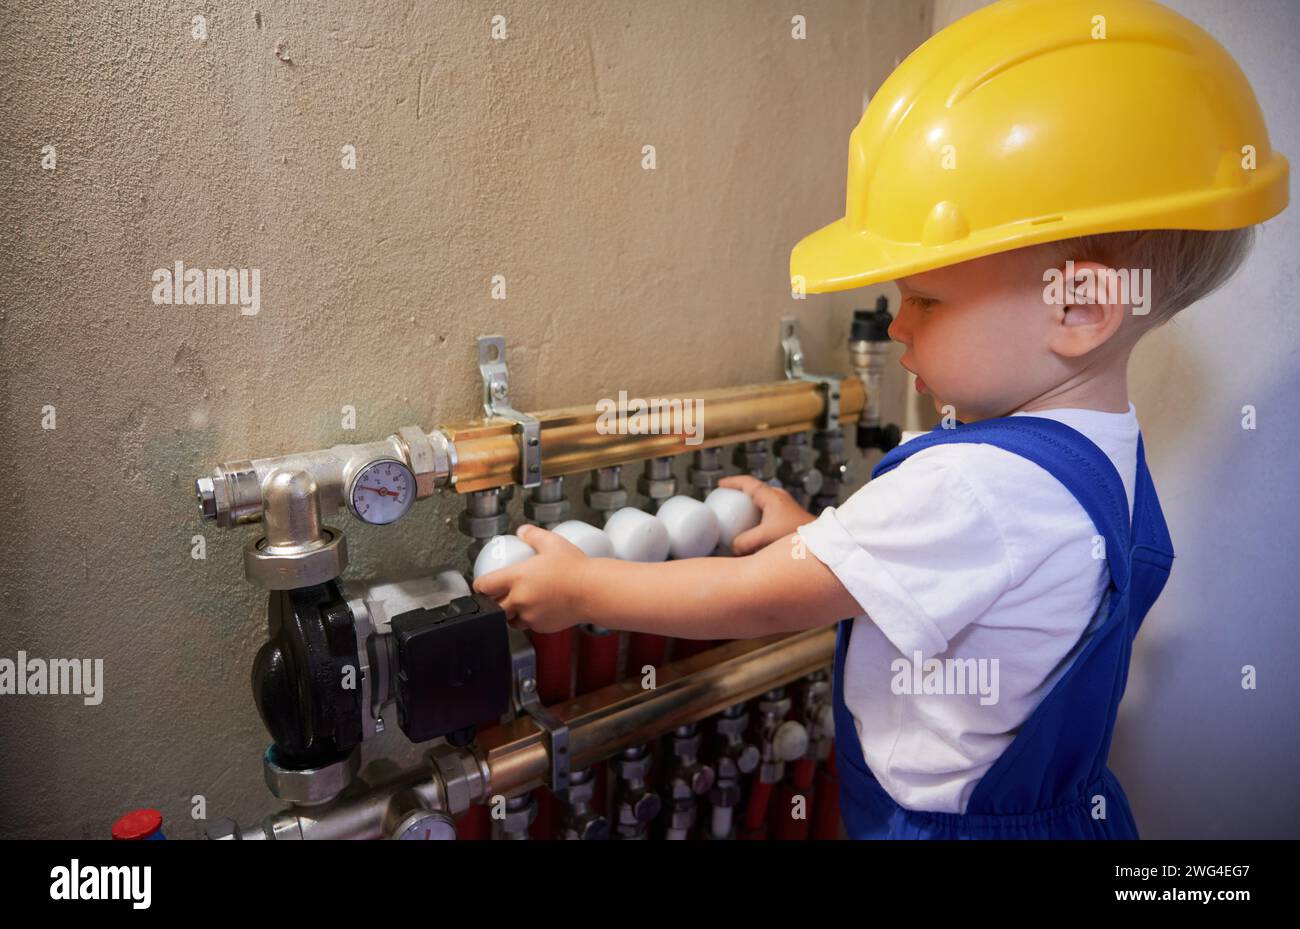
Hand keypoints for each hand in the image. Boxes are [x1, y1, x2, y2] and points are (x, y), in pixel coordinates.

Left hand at [472, 524, 588, 633]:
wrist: (594, 591)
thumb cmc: (576, 568)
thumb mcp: (553, 543)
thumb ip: (534, 535)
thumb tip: (522, 531)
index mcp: (517, 578)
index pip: (484, 586)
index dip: (480, 585)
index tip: (482, 583)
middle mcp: (520, 599)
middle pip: (493, 606)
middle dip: (494, 600)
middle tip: (500, 593)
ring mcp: (530, 616)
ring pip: (509, 619)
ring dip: (510, 612)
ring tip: (519, 602)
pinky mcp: (541, 627)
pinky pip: (528, 625)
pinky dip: (529, 619)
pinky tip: (538, 608)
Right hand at [717, 475, 815, 555]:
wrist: (820, 541)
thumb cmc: (795, 535)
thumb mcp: (764, 538)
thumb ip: (745, 542)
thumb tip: (732, 546)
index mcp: (771, 497)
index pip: (748, 482)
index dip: (732, 482)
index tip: (720, 484)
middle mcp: (778, 497)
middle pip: (754, 489)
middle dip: (739, 492)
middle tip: (726, 499)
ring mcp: (784, 505)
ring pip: (762, 499)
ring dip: (749, 503)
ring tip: (737, 513)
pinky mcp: (788, 515)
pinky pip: (767, 509)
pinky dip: (757, 513)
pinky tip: (754, 527)